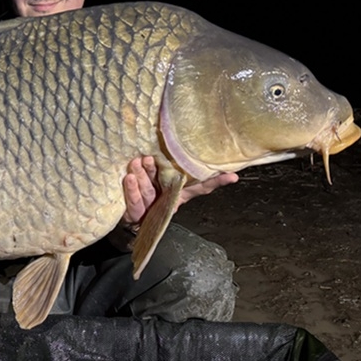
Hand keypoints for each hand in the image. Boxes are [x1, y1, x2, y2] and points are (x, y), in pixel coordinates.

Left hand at [122, 156, 238, 224]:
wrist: (134, 221)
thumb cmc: (150, 193)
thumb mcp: (162, 176)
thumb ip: (169, 162)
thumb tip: (176, 138)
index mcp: (179, 192)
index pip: (202, 186)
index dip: (217, 181)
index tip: (232, 176)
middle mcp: (169, 200)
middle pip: (171, 186)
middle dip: (168, 172)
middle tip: (153, 157)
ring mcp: (153, 207)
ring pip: (149, 191)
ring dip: (143, 175)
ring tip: (139, 162)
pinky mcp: (137, 213)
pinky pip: (135, 201)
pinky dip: (132, 189)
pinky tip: (129, 177)